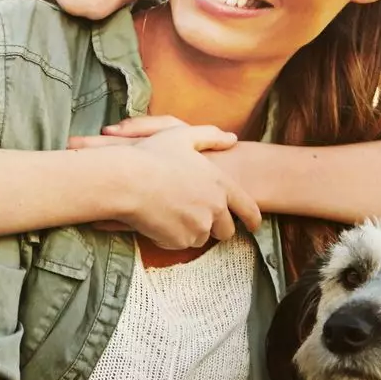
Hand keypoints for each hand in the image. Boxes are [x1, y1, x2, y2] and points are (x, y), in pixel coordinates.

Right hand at [71, 114, 261, 248]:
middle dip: (216, 228)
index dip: (253, 219)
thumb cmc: (153, 155)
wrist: (127, 181)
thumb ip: (211, 136)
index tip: (254, 226)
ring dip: (191, 231)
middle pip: (226, 231)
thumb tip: (232, 138)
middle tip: (200, 221)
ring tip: (171, 214)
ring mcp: (198, 226)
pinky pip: (178, 244)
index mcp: (220, 185)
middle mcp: (214, 209)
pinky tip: (157, 220)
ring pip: (200, 238)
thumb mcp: (183, 136)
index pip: (248, 208)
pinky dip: (170, 237)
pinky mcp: (179, 240)